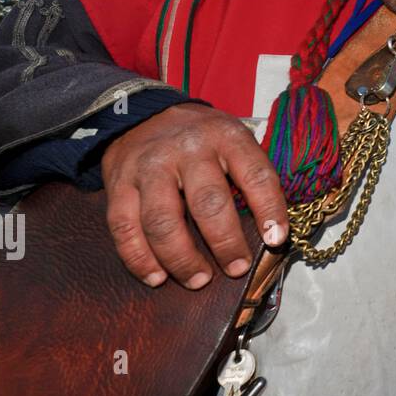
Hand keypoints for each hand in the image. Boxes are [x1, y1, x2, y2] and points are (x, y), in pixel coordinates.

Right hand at [100, 103, 288, 289]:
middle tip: (237, 268)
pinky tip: (157, 277)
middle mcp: (188, 150)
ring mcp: (150, 167)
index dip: (270, 209)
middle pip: (208, 203)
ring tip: (199, 280)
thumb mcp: (233, 140)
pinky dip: (140, 259)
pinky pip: (126, 228)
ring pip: (163, 221)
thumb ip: (248, 177)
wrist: (143, 115)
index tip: (276, 240)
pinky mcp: (119, 185)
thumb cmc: (201, 139)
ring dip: (182, 259)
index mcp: (226, 137)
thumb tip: (270, 234)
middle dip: (225, 243)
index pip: (256, 175)